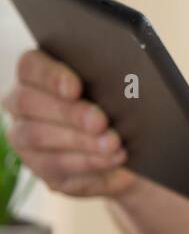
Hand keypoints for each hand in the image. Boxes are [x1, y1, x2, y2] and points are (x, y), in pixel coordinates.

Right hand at [1, 49, 135, 198]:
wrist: (120, 151)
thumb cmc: (114, 107)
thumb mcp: (111, 92)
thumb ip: (105, 82)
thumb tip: (121, 80)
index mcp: (36, 74)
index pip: (30, 66)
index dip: (50, 76)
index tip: (75, 88)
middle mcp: (22, 103)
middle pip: (29, 102)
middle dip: (69, 113)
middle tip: (100, 121)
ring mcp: (25, 137)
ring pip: (37, 136)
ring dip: (79, 140)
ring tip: (111, 143)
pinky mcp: (40, 166)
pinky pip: (55, 164)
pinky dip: (88, 161)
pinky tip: (112, 158)